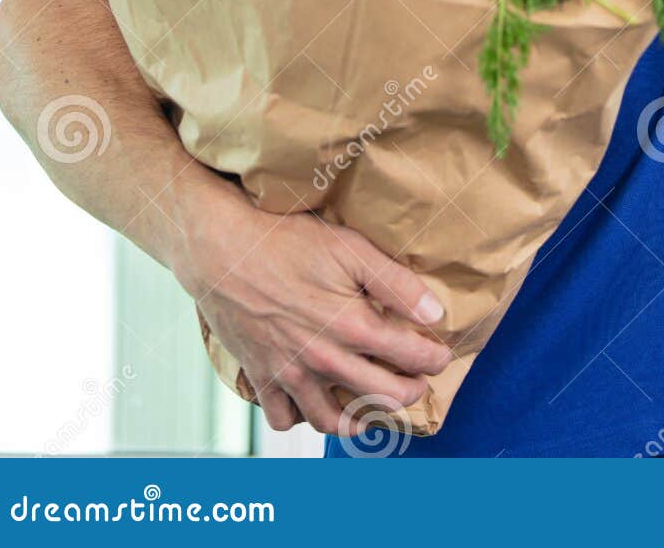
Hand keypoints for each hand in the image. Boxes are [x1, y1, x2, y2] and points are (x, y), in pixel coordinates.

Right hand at [178, 195, 451, 438]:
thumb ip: (395, 283)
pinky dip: (302, 418)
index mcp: (352, 328)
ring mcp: (291, 375)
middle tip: (417, 382)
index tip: (442, 354)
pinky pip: (285, 419)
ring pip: (333, 421)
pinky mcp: (261, 377)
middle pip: (382, 396)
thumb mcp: (350, 248)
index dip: (435, 358)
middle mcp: (324, 361)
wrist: (222, 251)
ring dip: (360, 419)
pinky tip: (315, 401)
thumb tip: (435, 313)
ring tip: (372, 407)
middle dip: (409, 392)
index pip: (410, 357)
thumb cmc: (286, 241)